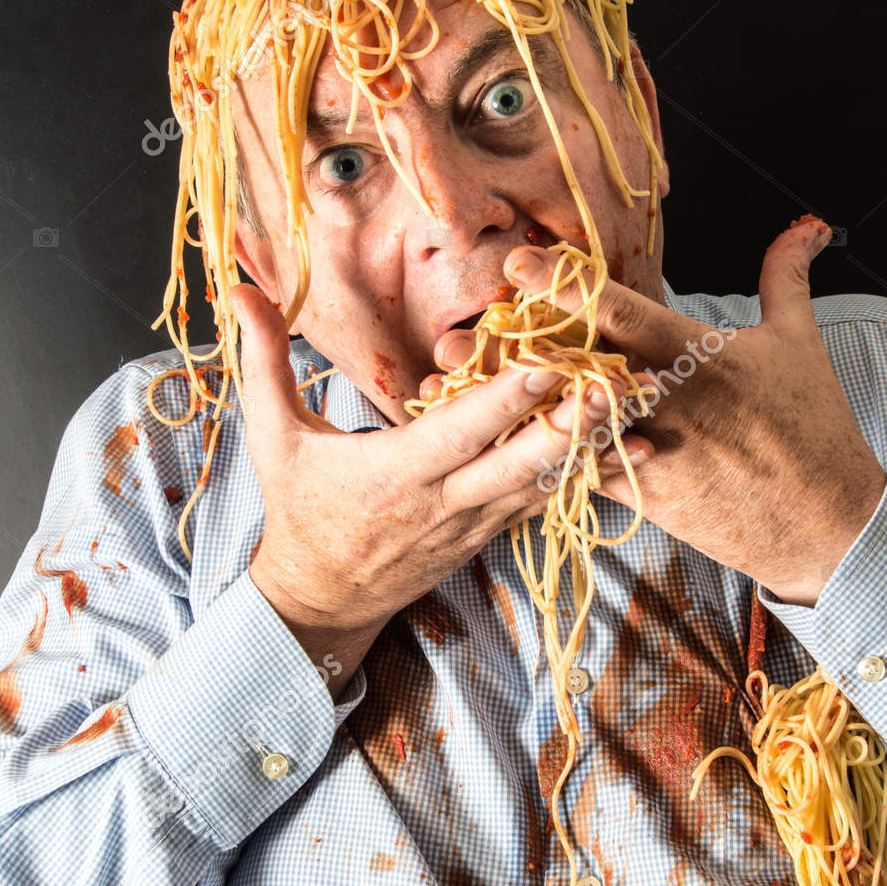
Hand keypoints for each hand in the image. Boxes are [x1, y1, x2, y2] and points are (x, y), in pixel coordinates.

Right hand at [230, 285, 614, 685]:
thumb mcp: (273, 435)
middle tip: (624, 384)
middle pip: (521, 461)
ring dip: (596, 447)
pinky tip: (631, 452)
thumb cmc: (298, 507)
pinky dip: (586, 476)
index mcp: (396, 472)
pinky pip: (543, 502)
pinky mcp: (490, 534)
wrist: (323, 596)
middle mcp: (445, 501)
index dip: (509, 399)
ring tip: (646, 410)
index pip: (461, 431)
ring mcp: (474, 523)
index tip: (551, 363)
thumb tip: (240, 288)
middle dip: (575, 423)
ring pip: (545, 483)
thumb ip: (264, 360)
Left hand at [440, 217, 886, 607]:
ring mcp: (653, 454)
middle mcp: (669, 402)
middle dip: (518, 351)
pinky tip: (494, 450)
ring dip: (514, 411)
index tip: (518, 262)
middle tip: (463, 335)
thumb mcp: (801, 344)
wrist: (827, 525)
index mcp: (701, 356)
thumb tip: (807, 224)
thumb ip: (787, 277)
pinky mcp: (646, 497)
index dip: (567, 287)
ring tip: (456, 396)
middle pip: (580, 368)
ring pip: (571, 429)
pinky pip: (585, 477)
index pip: (623, 313)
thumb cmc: (815, 429)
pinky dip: (541, 462)